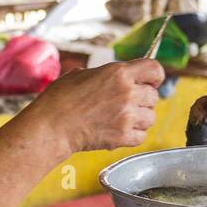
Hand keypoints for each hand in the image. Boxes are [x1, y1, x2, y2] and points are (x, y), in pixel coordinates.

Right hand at [39, 58, 164, 154]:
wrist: (52, 127)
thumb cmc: (60, 100)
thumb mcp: (82, 74)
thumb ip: (106, 75)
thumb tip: (115, 78)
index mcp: (118, 73)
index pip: (155, 70)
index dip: (154, 77)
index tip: (149, 82)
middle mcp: (127, 92)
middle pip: (153, 96)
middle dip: (143, 100)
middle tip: (127, 105)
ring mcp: (127, 116)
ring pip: (151, 117)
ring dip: (140, 119)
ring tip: (122, 119)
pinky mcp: (123, 136)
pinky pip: (142, 136)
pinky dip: (133, 135)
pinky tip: (119, 131)